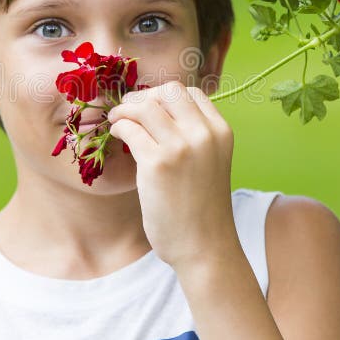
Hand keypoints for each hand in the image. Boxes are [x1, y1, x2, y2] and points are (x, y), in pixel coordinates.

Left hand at [107, 80, 237, 269]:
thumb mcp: (210, 162)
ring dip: (125, 110)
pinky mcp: (158, 164)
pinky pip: (130, 128)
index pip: (190, 93)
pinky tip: (118, 136)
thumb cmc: (202, 208)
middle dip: (144, 97)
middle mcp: (204, 134)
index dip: (164, 96)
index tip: (149, 108)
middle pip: (168, 91)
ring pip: (145, 106)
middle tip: (129, 111)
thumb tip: (155, 110)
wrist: (204, 247)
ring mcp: (182, 147)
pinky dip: (119, 127)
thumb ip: (193, 136)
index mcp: (221, 131)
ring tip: (118, 121)